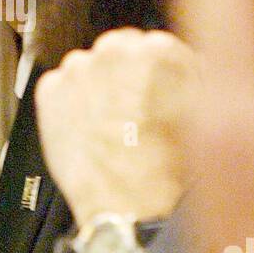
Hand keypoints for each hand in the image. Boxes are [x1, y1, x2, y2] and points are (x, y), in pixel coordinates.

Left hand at [35, 28, 198, 227]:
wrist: (127, 207)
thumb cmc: (166, 171)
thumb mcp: (203, 115)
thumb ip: (192, 78)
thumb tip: (187, 66)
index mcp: (156, 51)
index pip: (156, 45)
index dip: (158, 71)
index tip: (157, 86)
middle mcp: (113, 51)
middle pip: (119, 50)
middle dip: (125, 75)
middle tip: (133, 109)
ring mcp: (77, 70)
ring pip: (88, 67)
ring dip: (97, 87)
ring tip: (110, 124)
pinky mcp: (50, 92)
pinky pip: (60, 86)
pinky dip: (70, 102)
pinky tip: (87, 128)